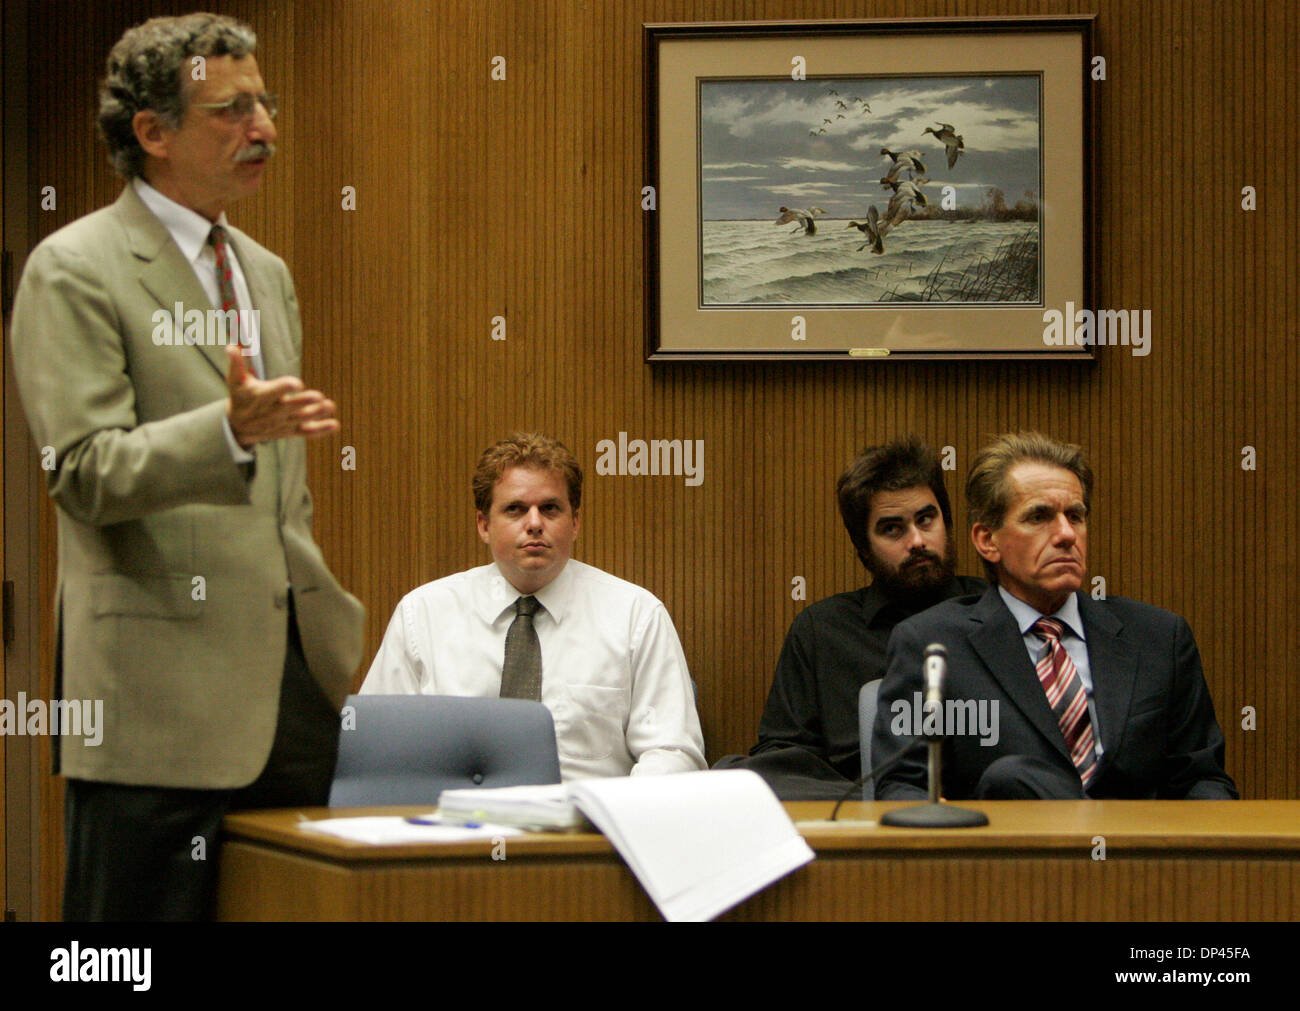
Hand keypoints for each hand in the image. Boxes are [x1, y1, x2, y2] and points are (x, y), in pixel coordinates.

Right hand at [225, 345, 339, 447]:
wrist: (239, 427)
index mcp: (261, 397)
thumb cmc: (240, 397)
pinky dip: (321, 430)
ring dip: (317, 414)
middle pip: (290, 407)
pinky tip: (335, 424)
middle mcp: (273, 411)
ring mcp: (283, 422)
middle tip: (319, 396)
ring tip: (331, 406)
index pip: (273, 392)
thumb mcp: (235, 381)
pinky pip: (307, 432)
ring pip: (301, 419)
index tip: (296, 383)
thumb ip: (236, 363)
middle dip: (304, 402)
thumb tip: (231, 346)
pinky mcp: (291, 430)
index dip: (284, 387)